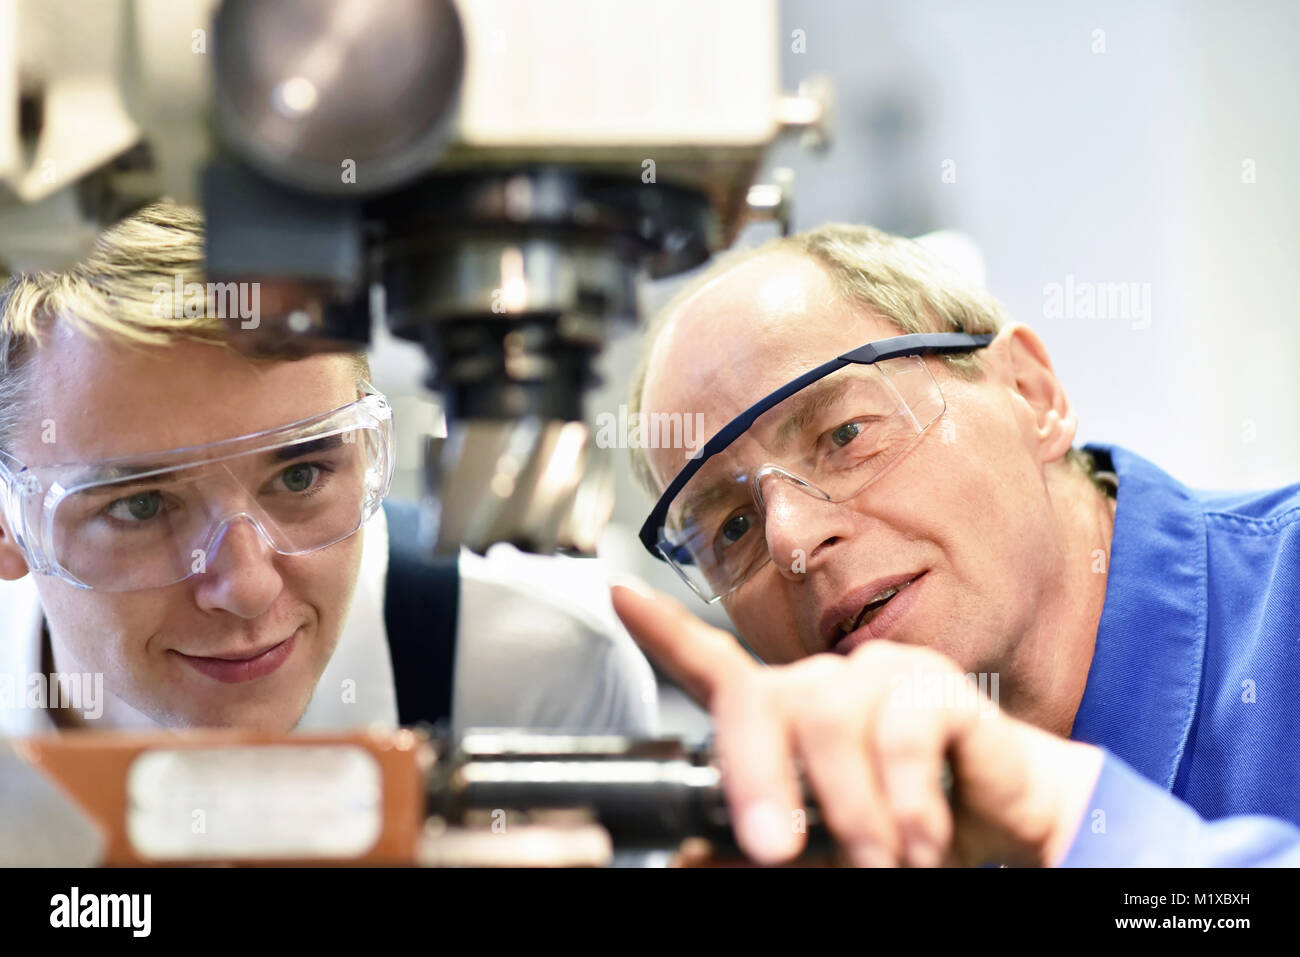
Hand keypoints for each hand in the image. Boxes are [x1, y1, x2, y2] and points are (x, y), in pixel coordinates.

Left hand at [611, 582, 1104, 866]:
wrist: (1003, 824)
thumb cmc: (904, 826)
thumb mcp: (824, 851)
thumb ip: (764, 850)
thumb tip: (690, 863)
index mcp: (785, 715)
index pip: (712, 664)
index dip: (663, 629)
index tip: (618, 597)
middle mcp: (823, 683)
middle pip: (763, 700)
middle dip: (759, 778)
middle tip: (773, 849)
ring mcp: (878, 675)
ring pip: (832, 719)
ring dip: (852, 806)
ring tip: (878, 860)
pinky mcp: (936, 686)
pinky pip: (905, 730)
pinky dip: (908, 798)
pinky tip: (920, 839)